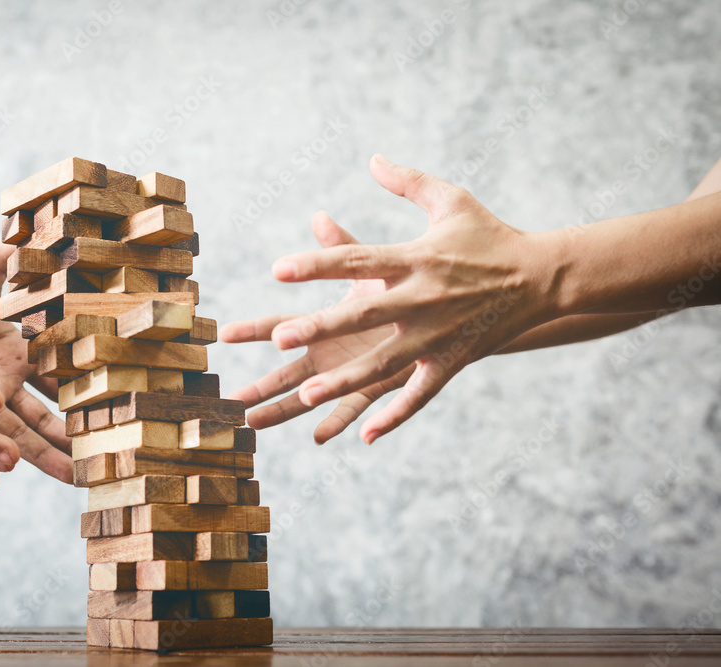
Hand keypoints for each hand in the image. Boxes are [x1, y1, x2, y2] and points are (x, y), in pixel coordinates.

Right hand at [221, 212, 415, 443]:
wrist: (446, 304)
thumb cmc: (404, 282)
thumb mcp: (371, 266)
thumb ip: (345, 249)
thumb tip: (320, 216)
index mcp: (324, 323)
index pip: (281, 326)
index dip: (253, 330)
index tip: (224, 334)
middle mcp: (332, 351)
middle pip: (287, 372)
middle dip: (259, 385)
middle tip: (230, 400)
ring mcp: (352, 370)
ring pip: (312, 396)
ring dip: (285, 410)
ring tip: (255, 424)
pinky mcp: (380, 383)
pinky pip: (356, 406)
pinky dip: (339, 420)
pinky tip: (320, 436)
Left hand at [223, 155, 558, 443]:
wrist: (544, 277)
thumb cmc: (490, 237)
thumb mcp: (452, 201)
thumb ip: (408, 182)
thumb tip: (372, 158)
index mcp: (417, 258)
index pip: (359, 259)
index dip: (317, 264)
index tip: (278, 270)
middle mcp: (424, 299)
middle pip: (366, 314)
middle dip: (323, 327)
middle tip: (282, 338)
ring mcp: (439, 335)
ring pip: (385, 363)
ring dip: (346, 380)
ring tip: (307, 396)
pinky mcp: (453, 362)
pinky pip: (422, 395)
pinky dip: (396, 417)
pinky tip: (365, 437)